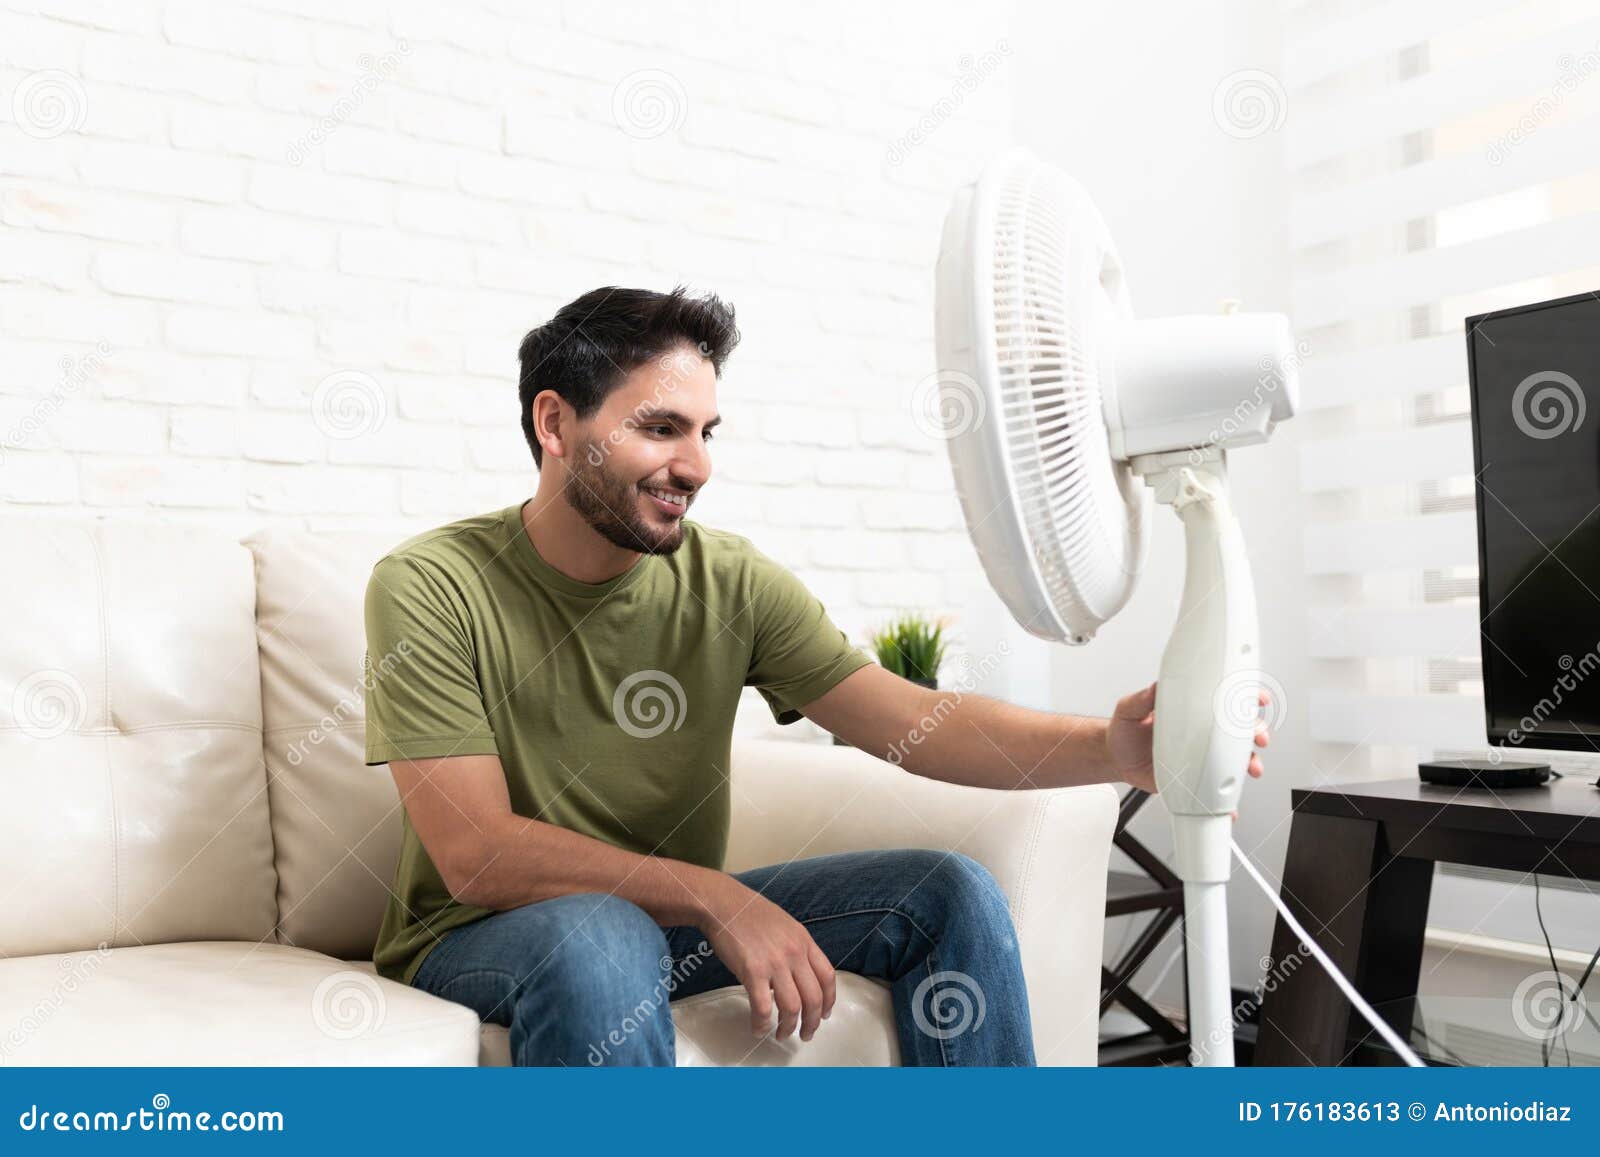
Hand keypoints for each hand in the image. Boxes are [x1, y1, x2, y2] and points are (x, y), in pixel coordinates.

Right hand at [698, 876, 835, 1042]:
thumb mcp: (785, 925)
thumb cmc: (750, 913)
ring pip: (792, 1007)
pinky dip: (762, 1024)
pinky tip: (759, 1028)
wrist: (723, 903)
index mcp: (804, 941)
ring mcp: (774, 963)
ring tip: (781, 1035)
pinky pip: (763, 1007)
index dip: (829, 1001)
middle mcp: (794, 953)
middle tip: (805, 1034)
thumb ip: (795, 949)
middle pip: (813, 997)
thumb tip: (797, 976)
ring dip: (788, 1027)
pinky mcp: (752, 971)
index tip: (824, 1015)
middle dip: (811, 1022)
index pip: (827, 977)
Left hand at [1105, 682, 1270, 817]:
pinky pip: (1216, 788)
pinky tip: (1231, 804)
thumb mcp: (1129, 710)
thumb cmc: (1125, 732)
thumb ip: (1141, 700)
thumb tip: (1154, 687)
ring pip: (1234, 759)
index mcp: (1190, 711)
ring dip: (1250, 763)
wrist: (1115, 760)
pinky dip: (1227, 798)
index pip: (1222, 700)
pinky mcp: (1195, 780)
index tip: (1257, 698)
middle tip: (1258, 736)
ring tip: (1252, 768)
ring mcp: (1201, 757)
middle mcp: (1201, 733)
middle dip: (1256, 732)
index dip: (1244, 697)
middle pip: (1237, 730)